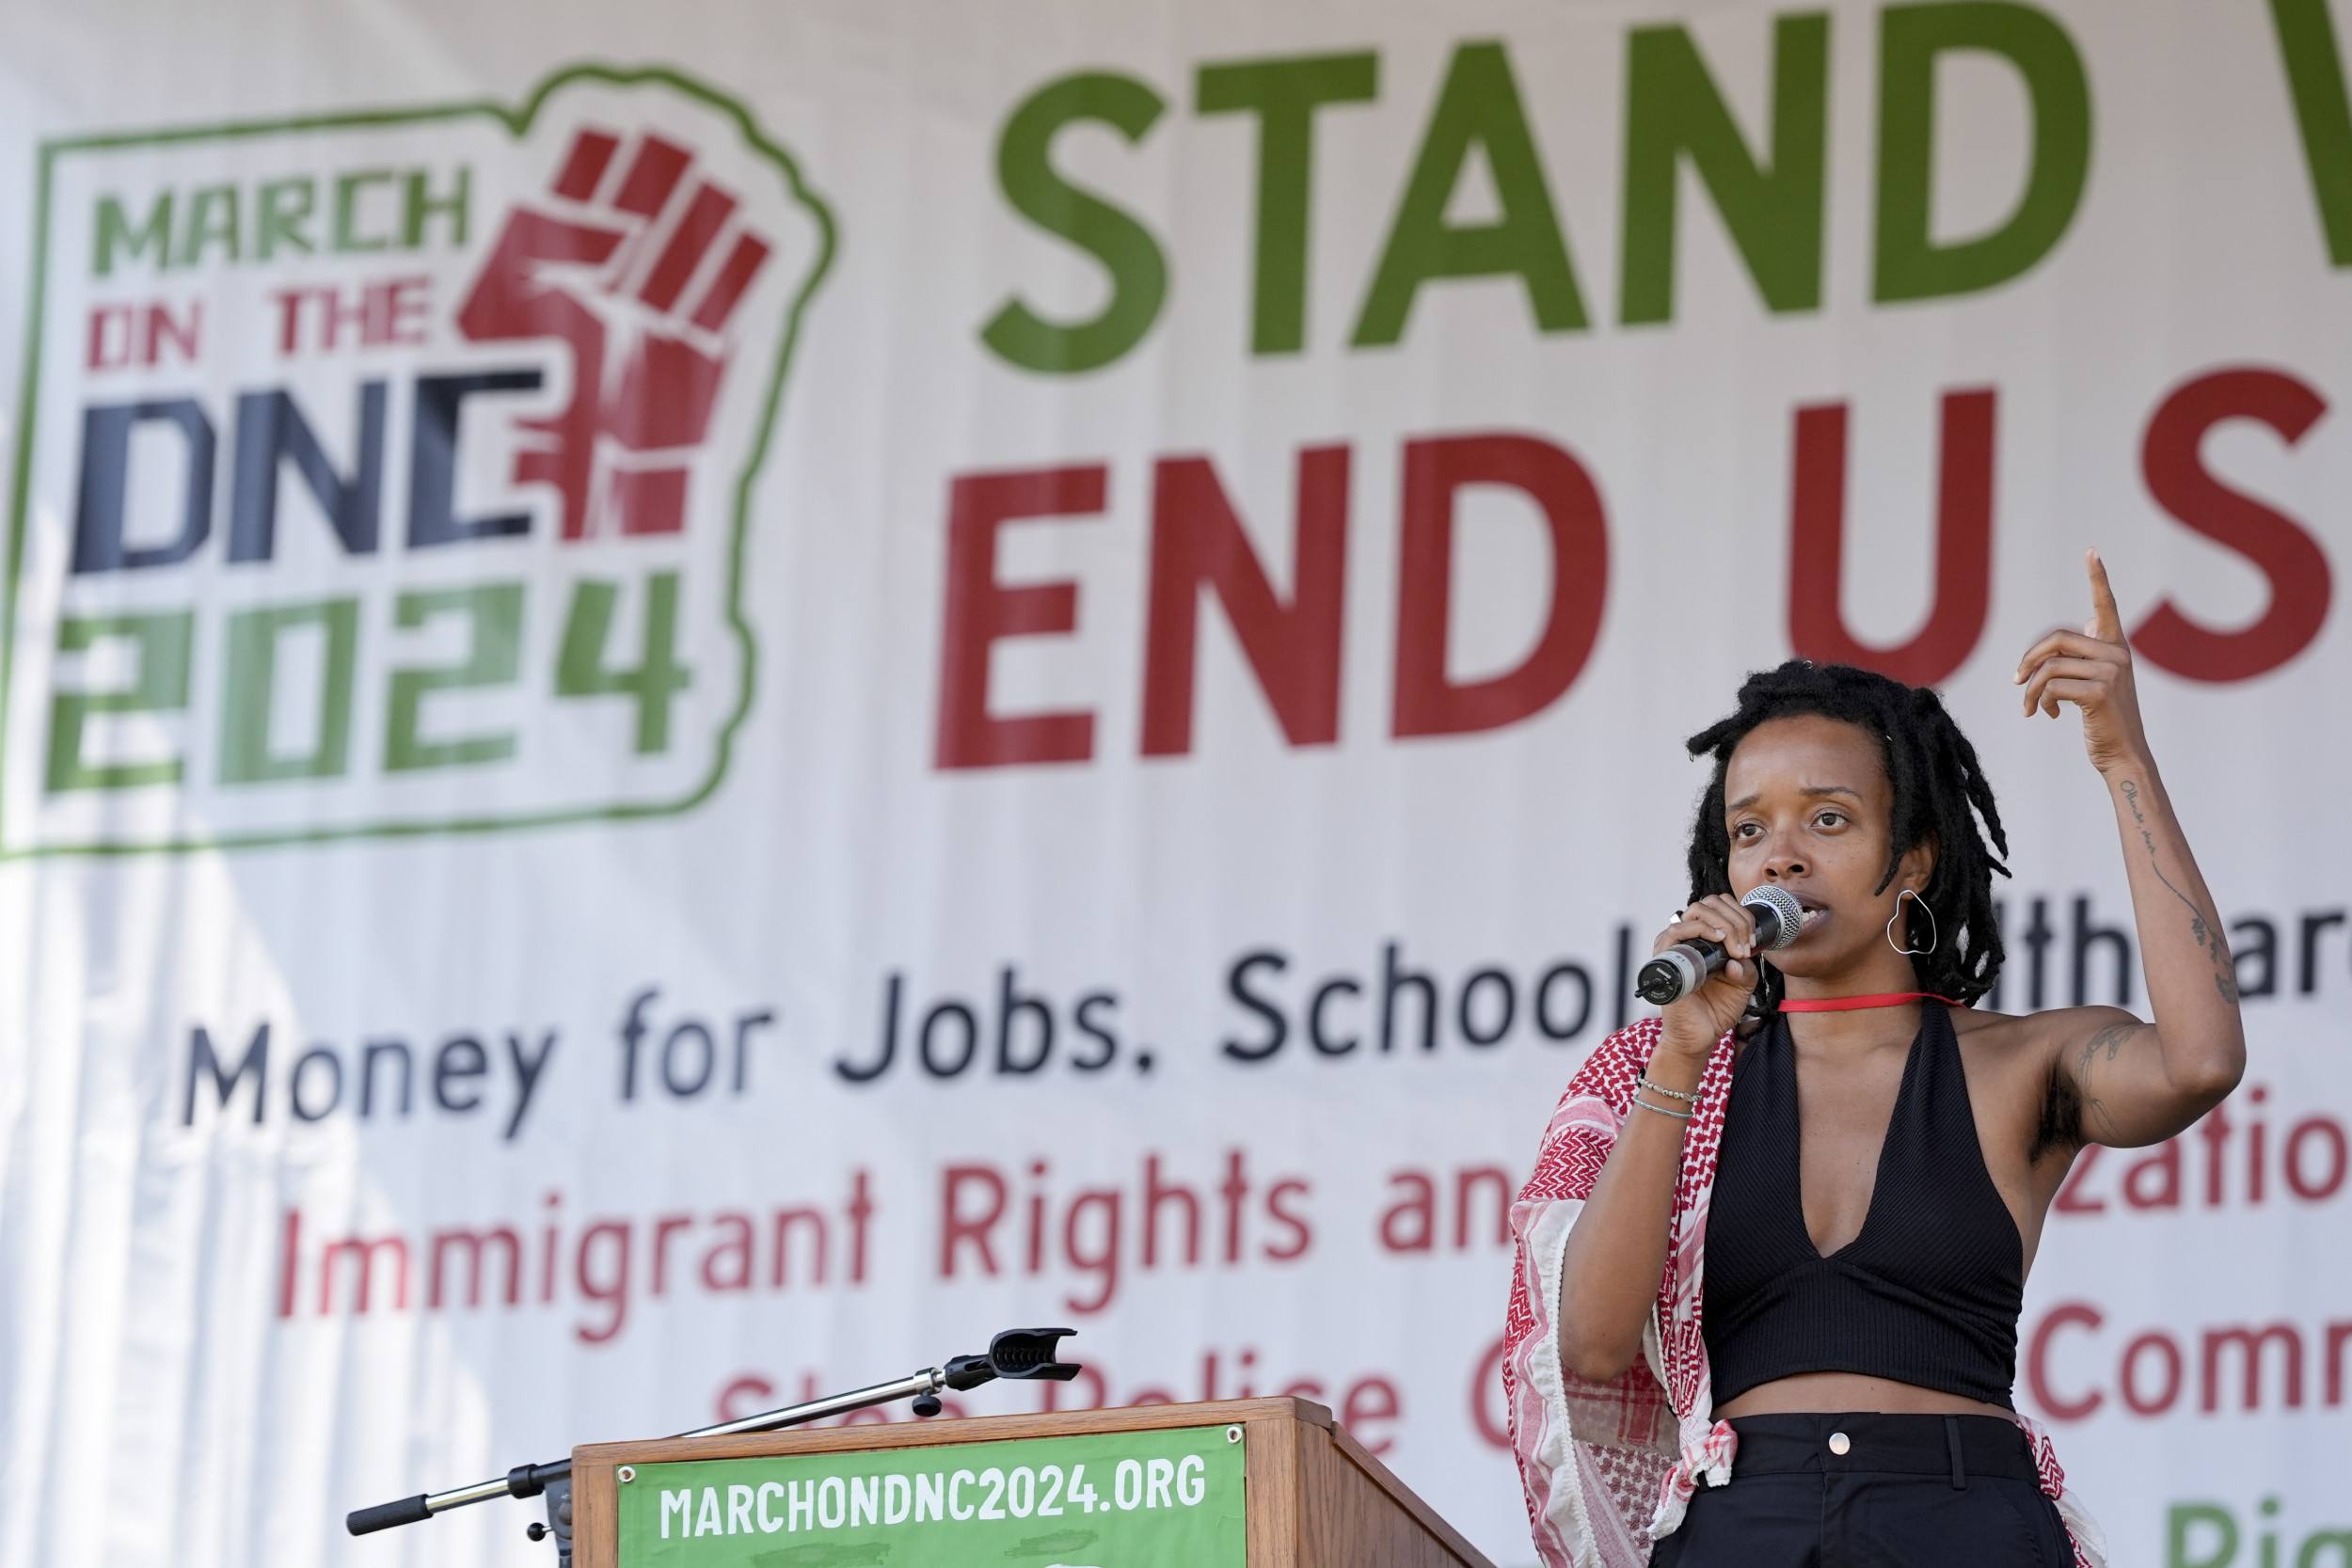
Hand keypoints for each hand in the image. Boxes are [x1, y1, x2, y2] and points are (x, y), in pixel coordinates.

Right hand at [1652, 894, 1759, 1055]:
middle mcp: (1688, 938)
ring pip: (1697, 911)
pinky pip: (1677, 930)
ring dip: (1723, 924)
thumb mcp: (1742, 985)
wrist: (1700, 1035)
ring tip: (1735, 947)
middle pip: (1711, 903)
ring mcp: (1675, 945)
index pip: (1721, 907)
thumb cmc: (1716, 1010)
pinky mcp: (1665, 957)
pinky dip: (1702, 929)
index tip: (1753, 942)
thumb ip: (1746, 968)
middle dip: (1736, 920)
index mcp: (1706, 939)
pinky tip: (1719, 940)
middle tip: (1746, 946)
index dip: (1741, 916)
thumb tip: (1737, 957)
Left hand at [2015, 549, 2151, 774]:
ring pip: (2048, 667)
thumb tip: (2086, 620)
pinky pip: (2050, 687)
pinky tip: (2048, 716)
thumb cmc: (2105, 721)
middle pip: (2055, 640)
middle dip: (2028, 660)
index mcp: (2116, 648)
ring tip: (2030, 707)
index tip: (2091, 550)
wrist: (2123, 756)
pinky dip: (2039, 703)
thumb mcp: (2099, 683)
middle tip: (2015, 681)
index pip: (2106, 605)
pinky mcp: (2100, 691)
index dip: (2098, 578)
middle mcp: (2117, 654)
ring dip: (2029, 690)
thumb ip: (2091, 653)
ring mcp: (2111, 671)